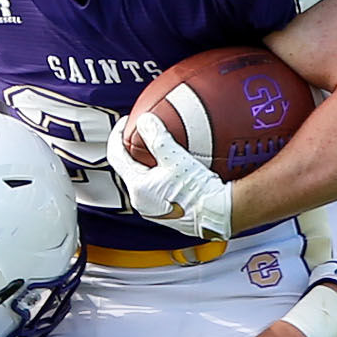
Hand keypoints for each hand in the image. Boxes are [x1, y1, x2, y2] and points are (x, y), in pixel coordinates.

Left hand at [106, 114, 232, 240]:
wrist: (220, 214)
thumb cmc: (199, 191)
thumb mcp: (175, 158)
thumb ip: (157, 137)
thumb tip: (145, 120)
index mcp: (138, 188)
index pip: (116, 156)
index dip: (117, 136)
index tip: (126, 122)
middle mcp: (142, 202)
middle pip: (129, 169)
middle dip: (133, 150)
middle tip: (142, 134)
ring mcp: (155, 211)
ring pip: (145, 181)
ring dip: (148, 164)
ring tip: (160, 150)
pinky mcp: (169, 215)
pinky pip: (159, 190)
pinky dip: (161, 176)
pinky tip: (177, 169)